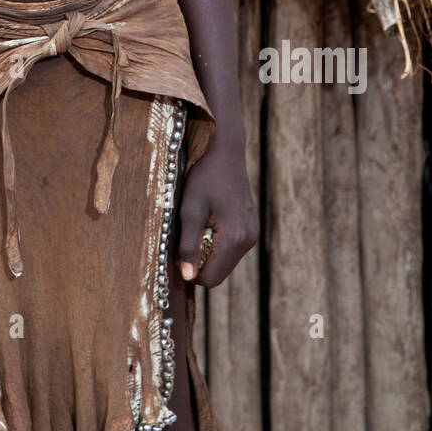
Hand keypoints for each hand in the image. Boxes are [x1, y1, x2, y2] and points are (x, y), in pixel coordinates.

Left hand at [177, 138, 258, 288]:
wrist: (225, 152)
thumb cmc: (203, 178)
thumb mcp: (190, 210)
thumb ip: (189, 245)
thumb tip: (187, 276)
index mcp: (234, 238)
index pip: (210, 278)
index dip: (190, 271)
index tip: (178, 251)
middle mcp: (248, 240)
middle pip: (219, 273)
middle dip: (200, 263)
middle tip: (186, 237)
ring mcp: (253, 234)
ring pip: (225, 262)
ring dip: (209, 252)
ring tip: (199, 225)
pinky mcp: (251, 227)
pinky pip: (232, 249)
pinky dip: (218, 244)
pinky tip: (210, 220)